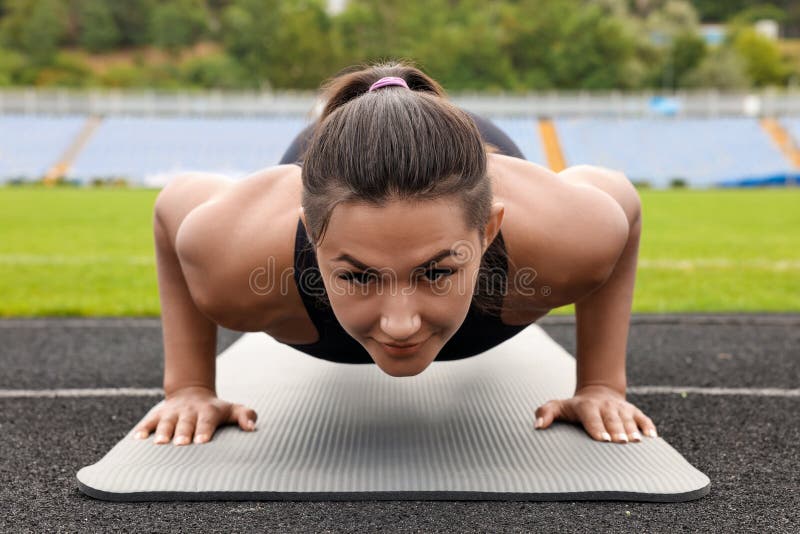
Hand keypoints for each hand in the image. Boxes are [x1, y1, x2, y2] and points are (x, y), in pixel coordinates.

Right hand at [132, 385, 257, 445]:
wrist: (191, 393)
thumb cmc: (216, 409)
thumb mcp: (233, 409)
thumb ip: (246, 415)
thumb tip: (252, 428)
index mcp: (207, 411)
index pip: (207, 421)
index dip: (204, 430)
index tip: (202, 441)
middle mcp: (188, 411)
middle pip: (185, 422)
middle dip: (182, 432)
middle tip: (181, 444)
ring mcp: (172, 413)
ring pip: (166, 422)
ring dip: (162, 431)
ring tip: (158, 443)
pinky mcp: (158, 415)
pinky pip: (148, 422)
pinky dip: (142, 429)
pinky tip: (137, 439)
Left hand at [533, 384, 657, 443]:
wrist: (597, 393)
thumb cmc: (574, 407)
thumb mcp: (558, 406)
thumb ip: (545, 413)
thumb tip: (537, 426)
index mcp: (587, 406)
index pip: (592, 417)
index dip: (597, 428)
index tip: (603, 439)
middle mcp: (606, 406)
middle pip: (612, 419)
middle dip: (617, 430)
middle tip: (621, 443)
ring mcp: (621, 408)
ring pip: (628, 419)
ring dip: (633, 430)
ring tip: (636, 442)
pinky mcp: (633, 411)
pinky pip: (643, 418)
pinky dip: (648, 426)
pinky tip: (652, 437)